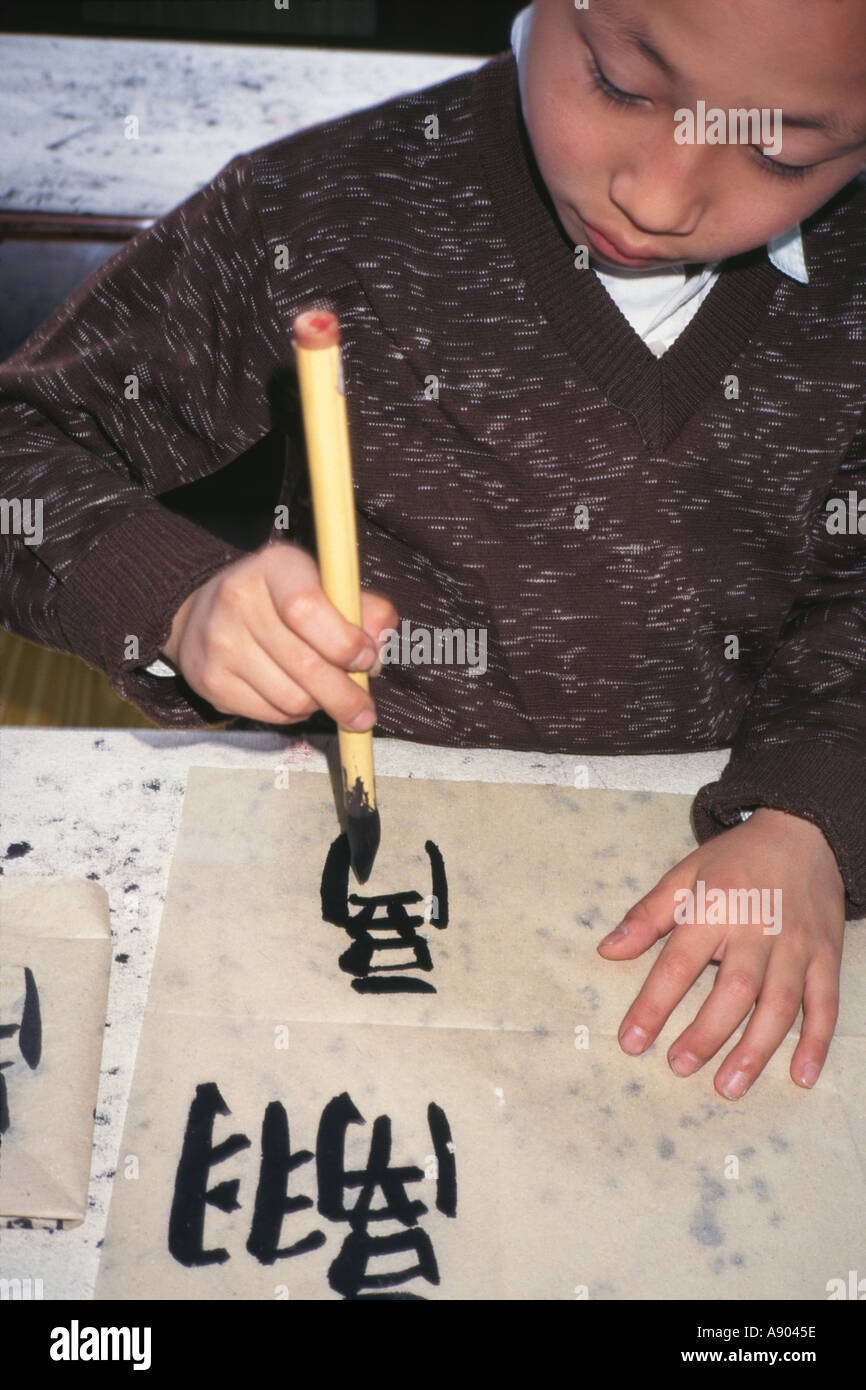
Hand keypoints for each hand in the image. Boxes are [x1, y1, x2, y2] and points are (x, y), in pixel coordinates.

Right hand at [160, 541, 397, 726]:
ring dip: (321, 704)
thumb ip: (364, 608)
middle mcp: (238, 599)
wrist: (206, 615)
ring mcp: (219, 642)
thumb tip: (380, 639)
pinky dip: (296, 714)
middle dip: (346, 694)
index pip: (306, 608)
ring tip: (325, 693)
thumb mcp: (327, 587)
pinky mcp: (211, 680)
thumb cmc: (284, 601)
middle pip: (305, 664)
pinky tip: (296, 695)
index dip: (344, 642)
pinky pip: (272, 714)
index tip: (366, 660)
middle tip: (364, 709)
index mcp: (274, 566)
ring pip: (293, 698)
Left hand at [597, 808, 845, 1097]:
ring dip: (756, 1050)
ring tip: (730, 1086)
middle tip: (680, 1067)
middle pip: (734, 991)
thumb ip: (647, 916)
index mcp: (714, 909)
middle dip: (706, 1034)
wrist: (803, 833)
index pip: (678, 965)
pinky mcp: (826, 956)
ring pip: (779, 1005)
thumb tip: (608, 951)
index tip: (632, 1042)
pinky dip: (815, 1042)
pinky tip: (800, 1076)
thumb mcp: (684, 875)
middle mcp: (757, 931)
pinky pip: (824, 1004)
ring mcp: (796, 947)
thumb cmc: (736, 859)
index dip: (653, 1005)